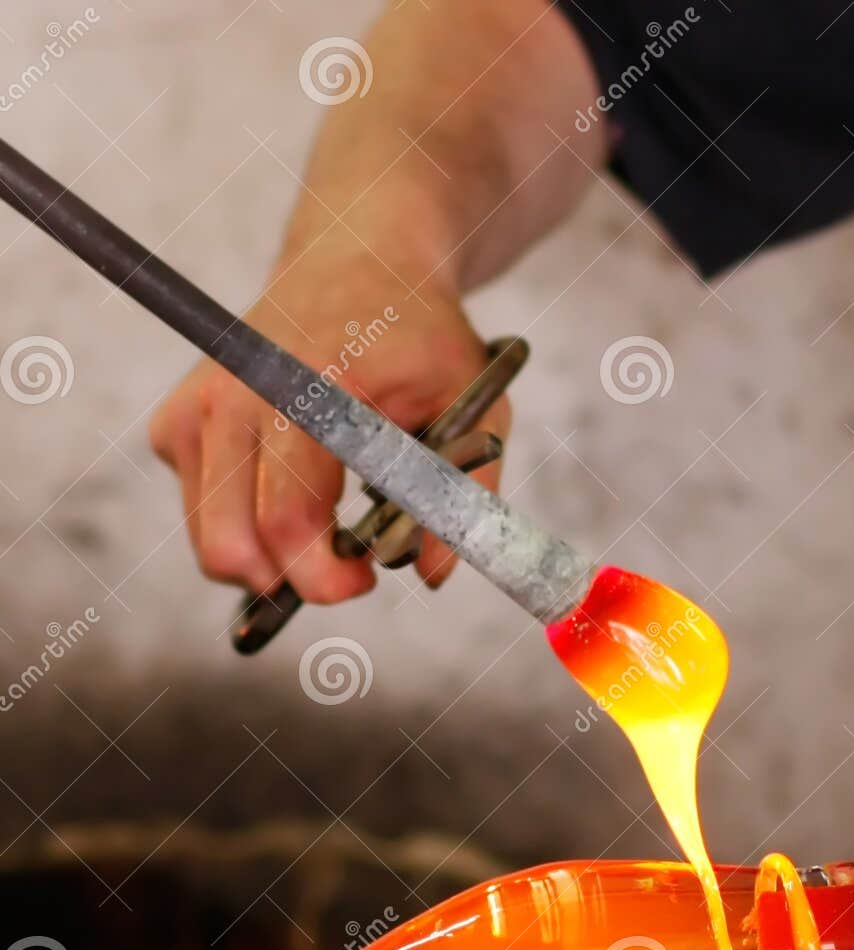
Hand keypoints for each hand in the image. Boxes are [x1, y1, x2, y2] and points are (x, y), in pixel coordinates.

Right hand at [149, 253, 510, 605]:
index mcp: (315, 385)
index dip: (325, 577)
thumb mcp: (474, 403)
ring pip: (209, 536)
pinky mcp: (177, 419)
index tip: (365, 580)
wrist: (358, 261)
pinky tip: (287, 492)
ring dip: (265, 562)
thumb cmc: (421, 339)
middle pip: (231, 542)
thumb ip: (463, 493)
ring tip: (321, 535)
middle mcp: (241, 391)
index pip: (289, 517)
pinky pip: (199, 508)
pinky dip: (241, 524)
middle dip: (290, 583)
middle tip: (342, 573)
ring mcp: (199, 404)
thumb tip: (432, 576)